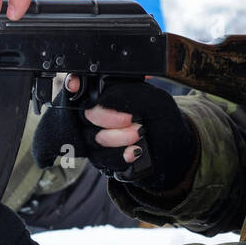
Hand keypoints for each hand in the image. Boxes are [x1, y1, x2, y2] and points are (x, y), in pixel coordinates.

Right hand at [32, 76, 197, 190]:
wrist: (174, 150)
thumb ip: (129, 95)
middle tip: (132, 119)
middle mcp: (96, 114)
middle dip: (106, 118)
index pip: (78, 86)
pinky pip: (99, 158)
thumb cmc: (163, 120)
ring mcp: (95, 137)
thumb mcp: (155, 100)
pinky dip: (118, 155)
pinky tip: (135, 151)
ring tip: (140, 134)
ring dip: (116, 138)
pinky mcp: (99, 158)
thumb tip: (103, 100)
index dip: (71, 86)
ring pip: (90, 138)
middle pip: (83, 114)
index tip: (76, 85)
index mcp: (107, 94)